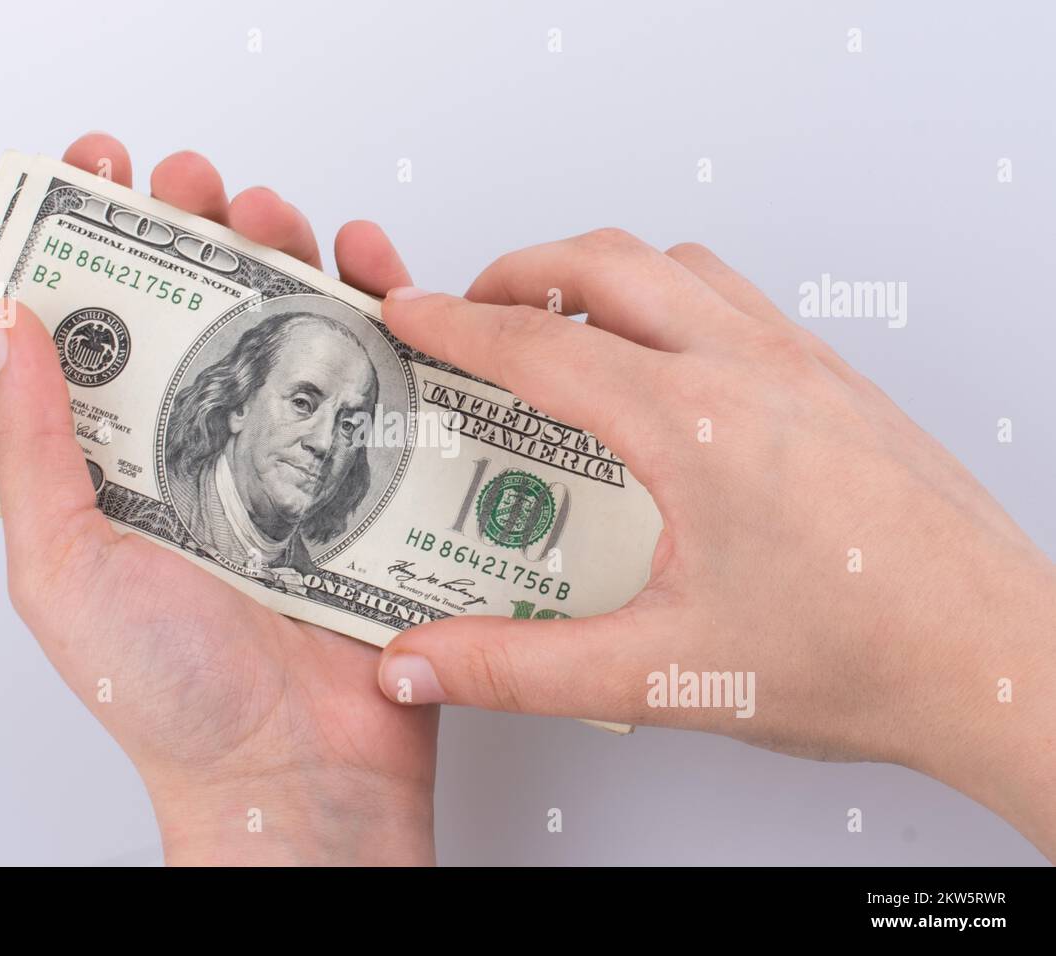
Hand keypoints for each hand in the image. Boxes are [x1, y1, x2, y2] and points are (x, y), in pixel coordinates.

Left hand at [0, 133, 435, 864]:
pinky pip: (389, 375)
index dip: (103, 244)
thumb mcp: (61, 569)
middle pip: (209, 310)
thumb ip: (32, 451)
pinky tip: (370, 275)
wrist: (296, 773)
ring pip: (298, 325)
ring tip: (273, 217)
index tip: (101, 178)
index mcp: (129, 468)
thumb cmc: (170, 696)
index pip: (110, 331)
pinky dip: (389, 312)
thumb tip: (6, 334)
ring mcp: (300, 460)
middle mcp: (213, 453)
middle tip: (195, 185)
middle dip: (202, 227)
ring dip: (289, 251)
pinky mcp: (376, 478)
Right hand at [376, 230, 1055, 859]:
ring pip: (674, 265)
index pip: (539, 346)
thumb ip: (519, 666)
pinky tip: (660, 364)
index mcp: (695, 425)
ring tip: (557, 326)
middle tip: (469, 310)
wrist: (996, 659)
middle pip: (604, 264)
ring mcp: (800, 365)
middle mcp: (749, 371)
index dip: (454, 323)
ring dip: (598, 276)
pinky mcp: (834, 380)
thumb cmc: (866, 657)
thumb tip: (423, 663)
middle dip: (517, 273)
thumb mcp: (663, 672)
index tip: (409, 313)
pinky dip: (667, 298)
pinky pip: (731, 296)